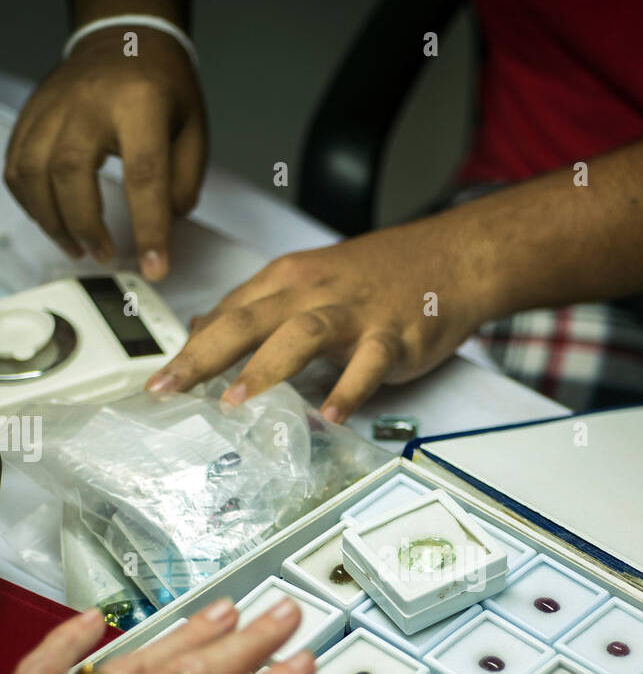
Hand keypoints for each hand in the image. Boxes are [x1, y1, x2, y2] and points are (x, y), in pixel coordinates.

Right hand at [3, 27, 206, 278]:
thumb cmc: (163, 87)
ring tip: (77, 246)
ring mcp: (54, 104)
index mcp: (139, 102)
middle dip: (86, 226)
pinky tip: (52, 220)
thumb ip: (184, 182)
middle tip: (104, 255)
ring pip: (33, 170)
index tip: (156, 268)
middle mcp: (88, 100)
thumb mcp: (193, 130)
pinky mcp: (33, 113)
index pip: (144, 174)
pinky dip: (30, 201)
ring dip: (52, 220)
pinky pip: (16, 164)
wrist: (125, 37)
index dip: (149, 228)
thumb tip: (163, 225)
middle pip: (71, 172)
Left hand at [145, 215, 492, 420]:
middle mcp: (314, 292)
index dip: (189, 348)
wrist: (452, 258)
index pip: (228, 314)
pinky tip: (332, 415)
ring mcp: (355, 314)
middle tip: (169, 389)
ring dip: (265, 368)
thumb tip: (200, 329)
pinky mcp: (394, 335)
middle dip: (203, 356)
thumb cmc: (379, 276)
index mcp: (288, 279)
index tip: (159, 383)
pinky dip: (350, 388)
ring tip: (234, 403)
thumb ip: (256, 308)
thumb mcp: (309, 281)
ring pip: (301, 334)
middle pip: (248, 320)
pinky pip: (369, 363)